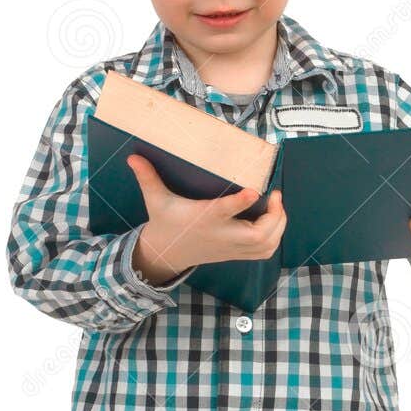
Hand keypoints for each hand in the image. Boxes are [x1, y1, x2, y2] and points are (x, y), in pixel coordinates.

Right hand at [126, 155, 286, 278]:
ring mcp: (231, 248)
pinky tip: (274, 220)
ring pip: (265, 245)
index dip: (240, 202)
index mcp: (204, 218)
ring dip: (278, 226)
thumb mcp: (155, 200)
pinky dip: (275, 237)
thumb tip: (132, 156)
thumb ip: (147, 177)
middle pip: (256, 235)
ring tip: (278, 206)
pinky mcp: (237, 254)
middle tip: (276, 195)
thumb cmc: (165, 221)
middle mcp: (221, 235)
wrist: (167, 254)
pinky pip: (265, 251)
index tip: (254, 191)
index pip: (224, 211)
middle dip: (273, 216)